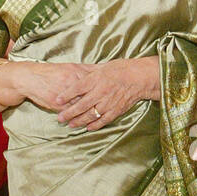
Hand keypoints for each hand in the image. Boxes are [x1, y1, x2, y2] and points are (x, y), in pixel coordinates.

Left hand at [25, 58, 157, 127]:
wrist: (139, 78)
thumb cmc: (121, 69)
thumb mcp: (101, 67)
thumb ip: (88, 74)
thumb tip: (75, 75)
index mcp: (96, 79)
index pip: (77, 88)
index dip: (66, 96)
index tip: (57, 101)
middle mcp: (100, 92)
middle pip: (81, 105)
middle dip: (69, 113)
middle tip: (60, 118)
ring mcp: (108, 102)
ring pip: (90, 115)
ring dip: (79, 121)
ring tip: (71, 125)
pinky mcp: (116, 110)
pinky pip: (103, 120)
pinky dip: (95, 125)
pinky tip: (87, 128)